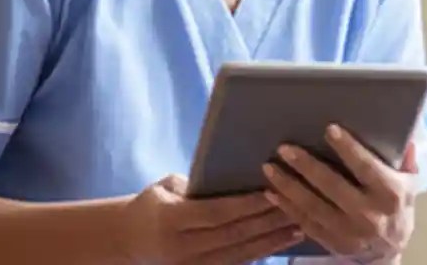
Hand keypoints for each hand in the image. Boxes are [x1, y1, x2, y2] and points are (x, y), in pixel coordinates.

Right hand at [120, 174, 303, 264]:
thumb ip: (195, 184)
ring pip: (240, 254)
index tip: (273, 190)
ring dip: (272, 240)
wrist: (127, 241)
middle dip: (268, 221)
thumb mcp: (165, 187)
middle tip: (297, 205)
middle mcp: (181, 248)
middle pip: (234, 234)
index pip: (217, 212)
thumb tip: (233, 171)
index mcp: (171, 220)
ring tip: (299, 225)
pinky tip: (282, 242)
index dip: (247, 204)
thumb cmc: (151, 205)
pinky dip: (262, 253)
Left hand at [264, 125, 417, 261]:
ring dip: (288, 185)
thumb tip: (405, 135)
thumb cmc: (397, 210)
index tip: (329, 129)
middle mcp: (369, 214)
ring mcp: (349, 232)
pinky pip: (305, 222)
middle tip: (285, 148)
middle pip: (332, 185)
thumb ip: (405, 160)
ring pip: (313, 206)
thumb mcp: (410, 185)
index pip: (366, 167)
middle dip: (306, 165)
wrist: (388, 255)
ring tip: (270, 167)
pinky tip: (272, 192)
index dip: (347, 148)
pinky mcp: (333, 243)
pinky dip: (287, 207)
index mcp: (390, 194)